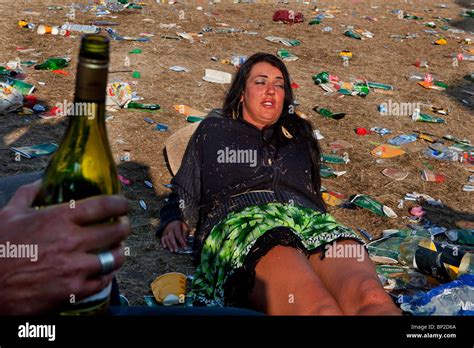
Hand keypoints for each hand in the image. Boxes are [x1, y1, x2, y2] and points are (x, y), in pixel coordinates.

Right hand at [0, 180, 130, 314]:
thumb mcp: (9, 214)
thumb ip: (29, 194)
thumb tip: (42, 182)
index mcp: (59, 218)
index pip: (104, 205)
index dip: (120, 203)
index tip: (123, 204)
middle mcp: (72, 241)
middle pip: (116, 230)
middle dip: (124, 226)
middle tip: (123, 226)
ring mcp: (76, 268)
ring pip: (115, 257)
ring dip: (119, 251)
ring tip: (117, 248)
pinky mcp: (75, 290)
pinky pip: (104, 280)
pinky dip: (107, 274)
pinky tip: (105, 270)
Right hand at [161, 220, 188, 252]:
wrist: (171, 220)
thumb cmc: (179, 225)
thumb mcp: (183, 227)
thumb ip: (184, 234)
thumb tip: (185, 241)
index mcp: (176, 227)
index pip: (178, 235)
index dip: (182, 242)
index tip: (185, 248)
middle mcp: (169, 229)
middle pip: (171, 237)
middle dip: (174, 244)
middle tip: (176, 250)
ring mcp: (165, 231)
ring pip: (166, 239)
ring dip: (169, 245)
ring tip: (172, 251)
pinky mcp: (163, 234)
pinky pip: (162, 239)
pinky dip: (163, 243)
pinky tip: (165, 247)